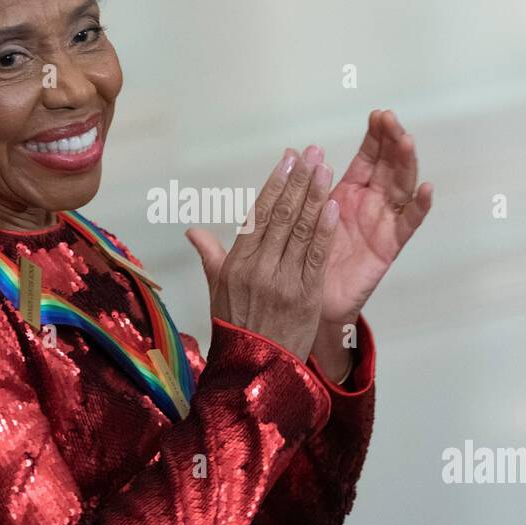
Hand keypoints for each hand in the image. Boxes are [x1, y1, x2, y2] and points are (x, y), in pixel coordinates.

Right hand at [186, 148, 338, 361]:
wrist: (255, 371)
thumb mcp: (217, 291)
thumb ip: (210, 256)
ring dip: (315, 197)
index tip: (288, 160)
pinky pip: (315, 257)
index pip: (258, 214)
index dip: (275, 184)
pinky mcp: (305, 296)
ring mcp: (282, 282)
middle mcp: (257, 268)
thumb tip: (192, 230)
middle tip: (312, 154)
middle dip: (298, 181)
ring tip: (326, 169)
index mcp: (236, 264)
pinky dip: (324, 230)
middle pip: (281, 216)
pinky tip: (332, 206)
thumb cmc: (236, 330)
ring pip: (300, 231)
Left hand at [316, 110, 432, 328]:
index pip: (369, 156)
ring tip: (406, 140)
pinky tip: (425, 189)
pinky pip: (409, 224)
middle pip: (389, 165)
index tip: (377, 114)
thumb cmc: (306, 257)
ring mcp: (384, 222)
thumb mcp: (300, 217)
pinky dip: (419, 206)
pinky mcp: (389, 246)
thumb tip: (299, 151)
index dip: (375, 136)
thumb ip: (302, 190)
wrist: (311, 300)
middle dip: (392, 140)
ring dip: (406, 163)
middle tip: (391, 119)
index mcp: (351, 191)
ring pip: (401, 187)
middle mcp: (371, 203)